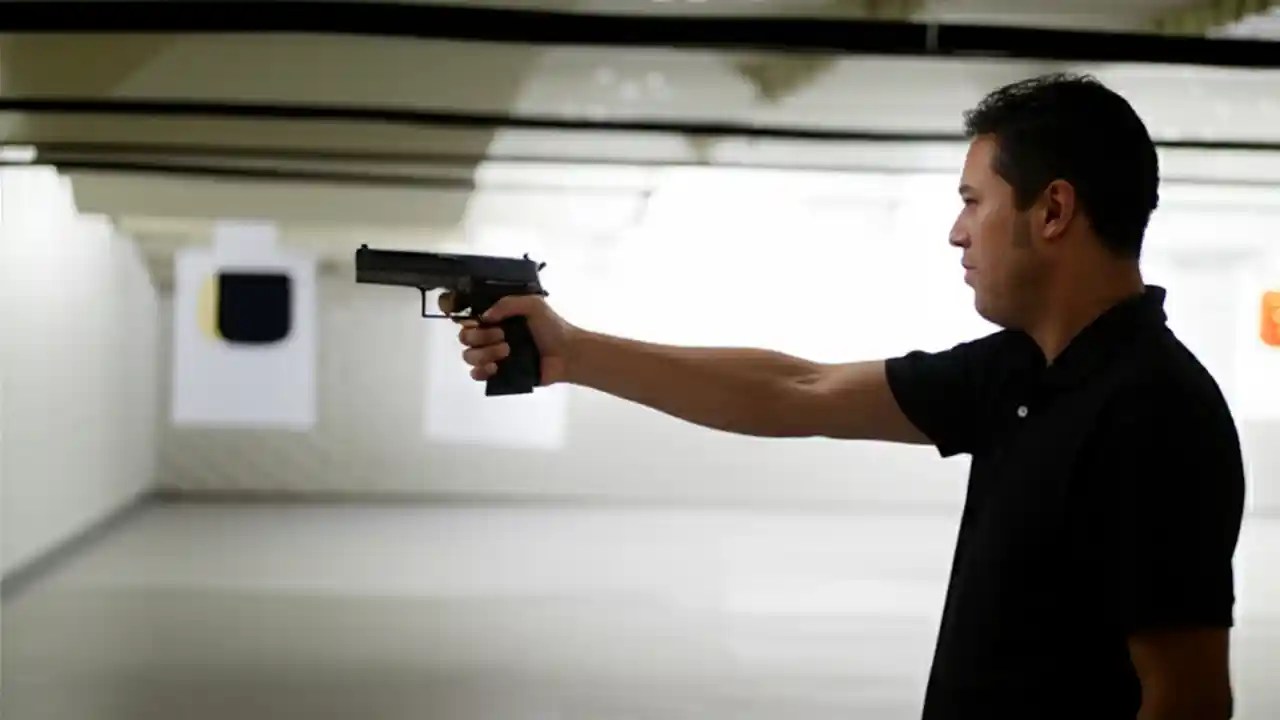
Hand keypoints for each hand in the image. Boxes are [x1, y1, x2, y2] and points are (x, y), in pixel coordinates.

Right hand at [441, 293, 577, 386]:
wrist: (567, 354)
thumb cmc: (552, 328)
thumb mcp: (533, 305)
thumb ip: (508, 303)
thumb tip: (484, 316)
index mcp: (498, 319)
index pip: (470, 318)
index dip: (466, 320)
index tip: (476, 321)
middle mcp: (492, 337)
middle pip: (466, 337)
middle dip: (480, 336)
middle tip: (503, 336)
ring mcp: (494, 356)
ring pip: (469, 356)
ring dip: (484, 353)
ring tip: (507, 351)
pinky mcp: (499, 374)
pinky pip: (476, 375)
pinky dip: (480, 371)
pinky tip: (495, 367)